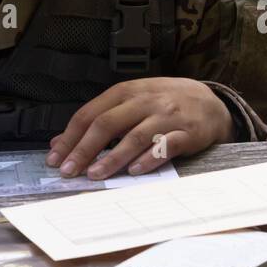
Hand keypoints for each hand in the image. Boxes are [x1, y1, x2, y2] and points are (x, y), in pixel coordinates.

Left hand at [47, 78, 234, 179]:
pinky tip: (134, 172)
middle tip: (69, 171)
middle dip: (84, 149)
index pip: (91, 113)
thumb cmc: (166, 103)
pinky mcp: (188, 133)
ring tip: (95, 175)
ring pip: (135, 137)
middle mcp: (146, 101)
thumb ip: (99, 119)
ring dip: (112, 158)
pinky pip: (166, 147)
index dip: (71, 137)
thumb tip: (61, 142)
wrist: (211, 103)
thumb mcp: (131, 103)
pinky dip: (149, 160)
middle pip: (108, 124)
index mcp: (128, 92)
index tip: (55, 158)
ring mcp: (167, 117)